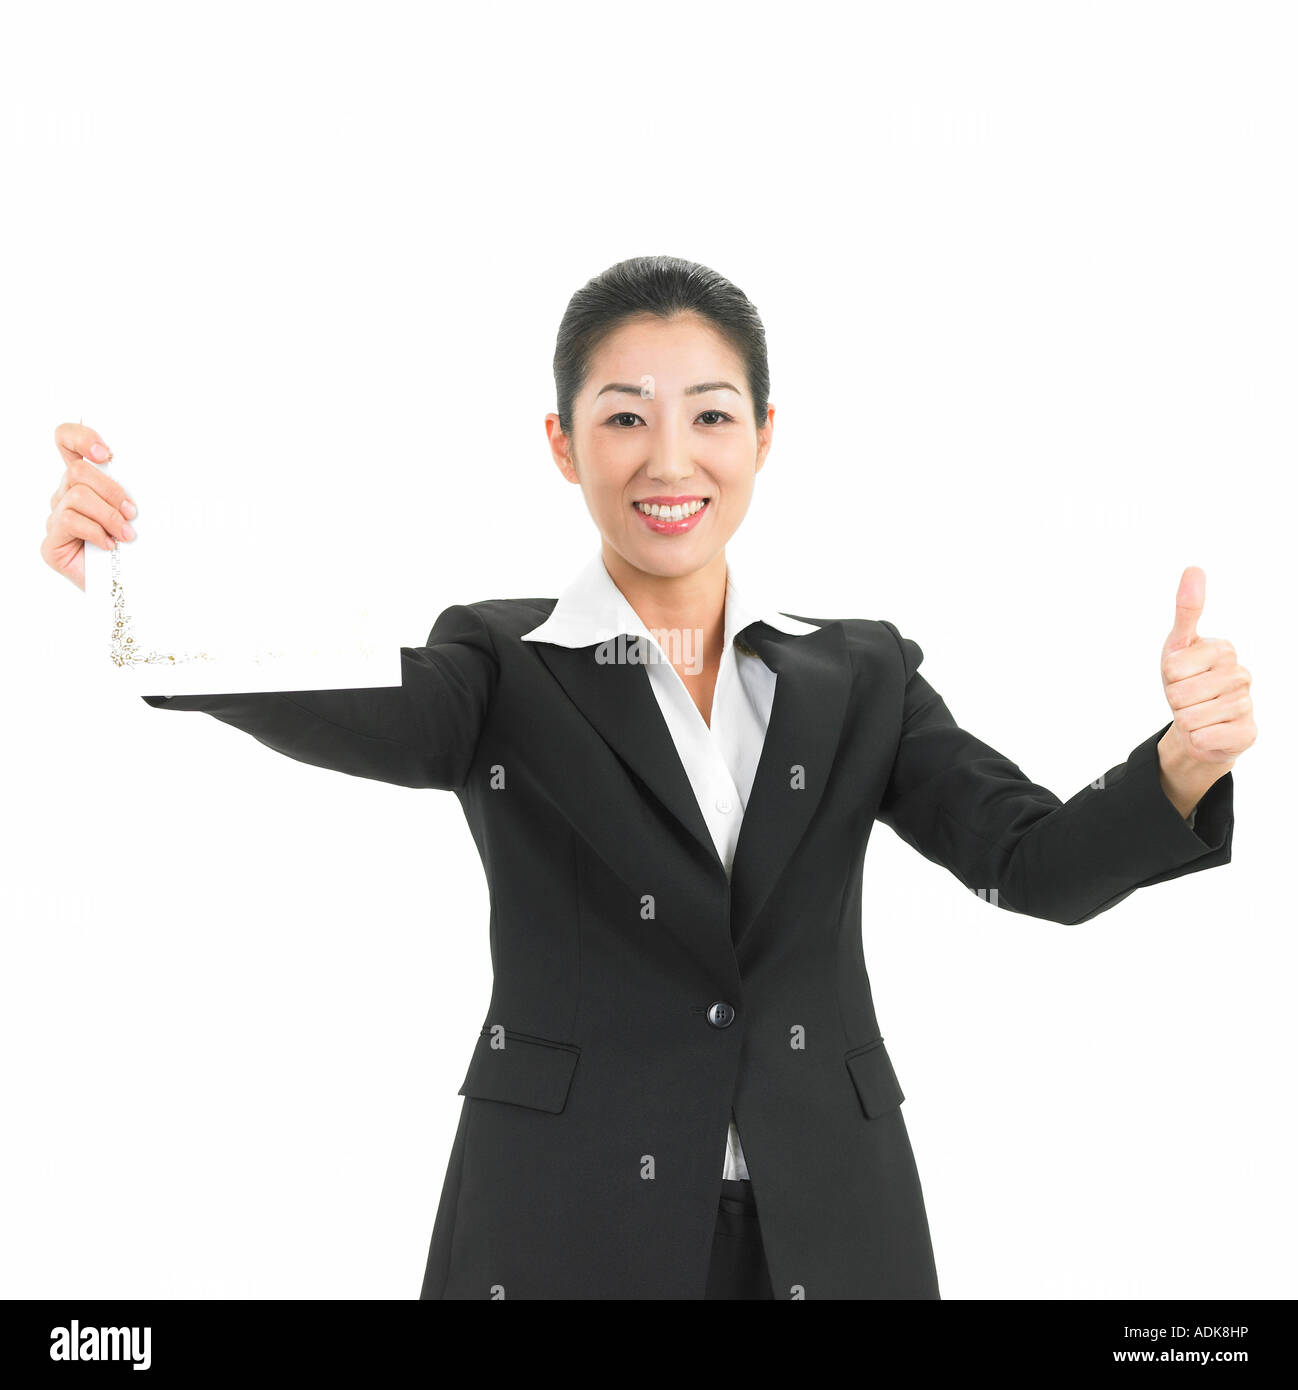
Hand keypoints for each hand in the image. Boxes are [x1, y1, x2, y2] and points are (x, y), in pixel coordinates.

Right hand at [41, 423, 137, 590]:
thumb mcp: (141, 512)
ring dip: (108, 515)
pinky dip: (96, 531)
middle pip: (77, 471)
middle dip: (111, 490)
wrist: (132, 589)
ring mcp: (56, 519)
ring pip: (76, 496)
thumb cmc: (139, 548)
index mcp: (85, 482)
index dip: (80, 437)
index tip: (106, 453)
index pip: (66, 441)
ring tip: (127, 534)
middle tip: (132, 512)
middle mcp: (66, 496)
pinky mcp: (51, 544)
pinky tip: (110, 545)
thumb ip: (136, 488)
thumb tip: (161, 468)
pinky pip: (69, 521)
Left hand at [1157, 566, 1255, 816]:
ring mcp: (1246, 705)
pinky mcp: (1247, 733)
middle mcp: (1241, 674)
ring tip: (1197, 713)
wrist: (1197, 724)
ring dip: (1185, 720)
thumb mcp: (1178, 645)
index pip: (1173, 667)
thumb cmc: (1186, 681)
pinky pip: (1204, 738)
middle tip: (1187, 698)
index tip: (1180, 676)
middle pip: (1180, 693)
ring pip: (1190, 718)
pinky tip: (1208, 732)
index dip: (1168, 676)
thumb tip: (1194, 567)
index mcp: (1224, 649)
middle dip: (1174, 700)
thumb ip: (1186, 610)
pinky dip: (1197, 739)